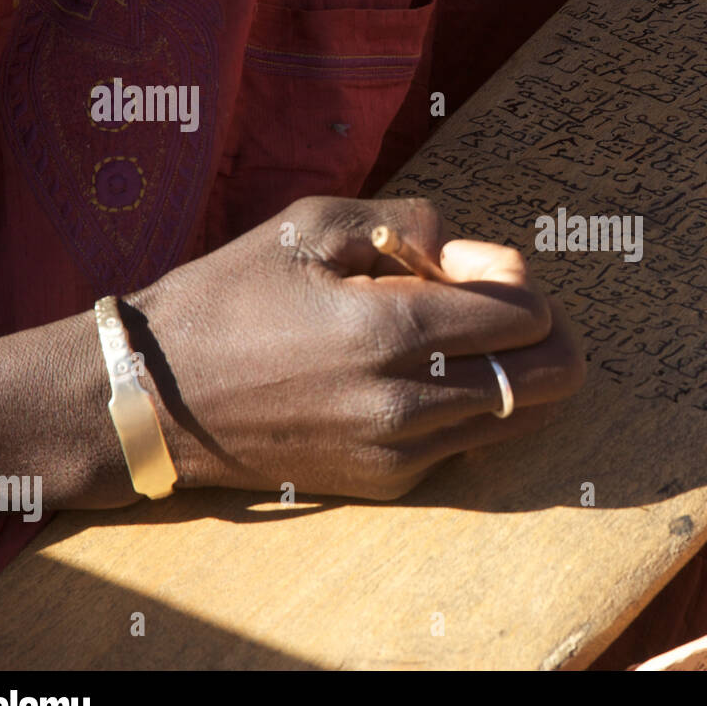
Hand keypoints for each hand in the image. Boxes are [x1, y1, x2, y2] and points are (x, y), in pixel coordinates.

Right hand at [126, 196, 585, 500]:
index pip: (530, 317)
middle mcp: (409, 402)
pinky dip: (473, 405)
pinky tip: (422, 378)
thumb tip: (475, 258)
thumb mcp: (314, 224)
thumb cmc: (232, 297)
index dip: (517, 281)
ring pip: (523, 417)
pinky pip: (471, 442)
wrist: (155, 399)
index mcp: (394, 330)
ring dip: (518, 371)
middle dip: (547, 333)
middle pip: (551, 377)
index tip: (470, 268)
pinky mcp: (387, 482)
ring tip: (463, 340)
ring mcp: (401, 451)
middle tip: (500, 307)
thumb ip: (415, 223)